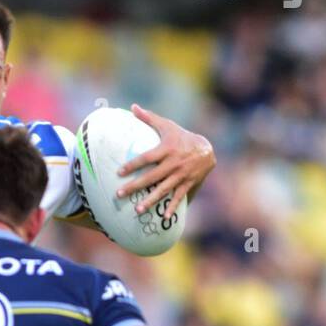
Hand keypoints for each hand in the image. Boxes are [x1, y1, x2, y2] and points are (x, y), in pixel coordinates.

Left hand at [116, 103, 214, 218]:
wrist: (206, 149)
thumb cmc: (181, 137)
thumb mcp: (167, 126)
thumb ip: (149, 118)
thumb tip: (133, 107)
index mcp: (166, 149)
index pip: (146, 158)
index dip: (132, 165)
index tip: (118, 172)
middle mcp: (173, 163)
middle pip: (151, 176)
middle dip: (135, 186)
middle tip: (119, 195)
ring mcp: (181, 175)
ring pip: (163, 189)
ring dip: (151, 200)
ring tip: (138, 210)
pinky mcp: (188, 184)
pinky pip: (179, 197)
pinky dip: (172, 207)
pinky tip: (163, 218)